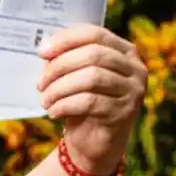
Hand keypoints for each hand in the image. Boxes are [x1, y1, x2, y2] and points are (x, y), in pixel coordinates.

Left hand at [37, 24, 146, 174]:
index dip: (66, 39)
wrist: (94, 141)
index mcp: (123, 51)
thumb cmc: (81, 103)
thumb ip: (64, 59)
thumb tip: (45, 48)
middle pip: (93, 55)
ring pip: (92, 78)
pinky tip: (54, 112)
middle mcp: (135, 68)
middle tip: (40, 83)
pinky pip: (90, 102)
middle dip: (59, 67)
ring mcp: (133, 91)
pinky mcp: (125, 112)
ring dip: (59, 89)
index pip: (95, 34)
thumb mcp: (73, 76)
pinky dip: (65, 105)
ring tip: (45, 100)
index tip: (41, 52)